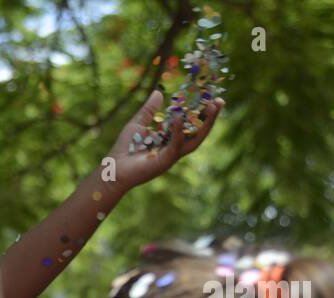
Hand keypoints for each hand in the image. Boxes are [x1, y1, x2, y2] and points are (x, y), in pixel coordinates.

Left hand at [105, 90, 223, 190]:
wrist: (113, 169)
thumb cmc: (125, 148)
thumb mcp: (138, 124)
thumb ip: (149, 110)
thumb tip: (158, 92)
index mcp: (171, 139)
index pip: (191, 125)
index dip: (202, 112)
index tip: (211, 97)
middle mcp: (175, 148)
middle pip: (199, 132)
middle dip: (211, 117)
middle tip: (220, 100)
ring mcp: (172, 156)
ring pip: (194, 140)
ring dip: (205, 124)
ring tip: (212, 107)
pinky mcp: (165, 161)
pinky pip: (176, 145)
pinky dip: (179, 131)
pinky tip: (181, 117)